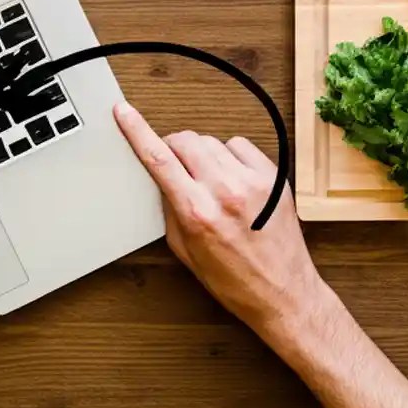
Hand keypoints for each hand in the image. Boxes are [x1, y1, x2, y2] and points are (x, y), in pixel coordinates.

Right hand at [113, 101, 325, 336]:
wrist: (282, 293)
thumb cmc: (235, 281)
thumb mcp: (185, 250)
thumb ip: (169, 209)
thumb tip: (161, 179)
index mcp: (197, 212)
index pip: (158, 159)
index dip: (136, 130)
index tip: (125, 114)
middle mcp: (225, 192)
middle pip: (185, 141)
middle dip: (172, 146)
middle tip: (173, 161)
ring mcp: (252, 182)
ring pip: (212, 141)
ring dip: (201, 153)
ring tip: (208, 179)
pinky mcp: (274, 178)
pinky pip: (241, 145)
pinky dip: (230, 155)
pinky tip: (232, 176)